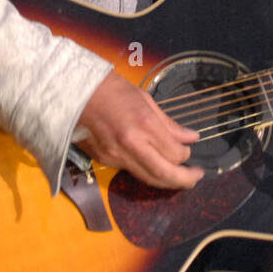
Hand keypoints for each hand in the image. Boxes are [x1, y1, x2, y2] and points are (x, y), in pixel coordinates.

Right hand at [76, 71, 203, 189]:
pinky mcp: (104, 161)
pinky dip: (146, 172)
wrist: (76, 92)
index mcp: (144, 125)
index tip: (189, 149)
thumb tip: (191, 137)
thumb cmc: (113, 89)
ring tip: (180, 178)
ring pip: (148, 179)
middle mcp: (132, 145)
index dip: (186, 154)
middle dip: (185, 180)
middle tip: (196, 177)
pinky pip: (131, 172)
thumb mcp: (146, 100)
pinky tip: (154, 166)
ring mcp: (116, 156)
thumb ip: (169, 124)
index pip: (175, 153)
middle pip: (165, 174)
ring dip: (167, 181)